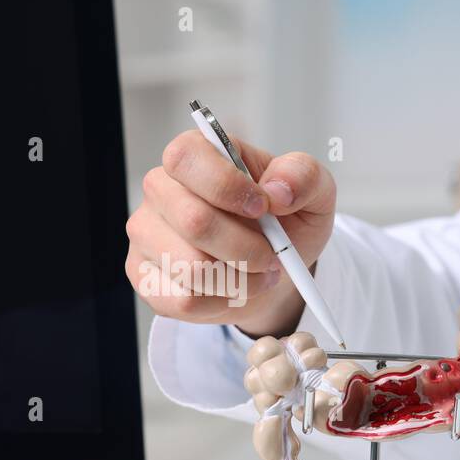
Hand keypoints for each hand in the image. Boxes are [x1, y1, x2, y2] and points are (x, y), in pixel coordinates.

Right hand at [125, 131, 336, 337]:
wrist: (278, 265)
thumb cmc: (288, 221)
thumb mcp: (314, 192)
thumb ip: (304, 177)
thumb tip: (278, 190)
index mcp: (196, 155)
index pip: (186, 158)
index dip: (228, 188)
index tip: (263, 208)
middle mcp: (161, 189)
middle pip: (194, 221)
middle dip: (247, 249)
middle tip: (273, 256)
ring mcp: (147, 233)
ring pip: (190, 268)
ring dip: (240, 280)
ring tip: (258, 273)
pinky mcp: (145, 275)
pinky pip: (182, 300)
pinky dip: (222, 303)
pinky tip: (235, 290)